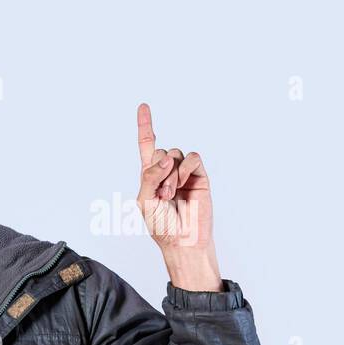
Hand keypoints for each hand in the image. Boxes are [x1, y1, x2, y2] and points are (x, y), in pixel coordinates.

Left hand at [135, 102, 221, 290]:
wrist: (183, 239)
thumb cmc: (160, 225)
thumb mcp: (144, 200)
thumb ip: (149, 176)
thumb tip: (167, 157)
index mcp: (150, 175)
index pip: (147, 145)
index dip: (145, 126)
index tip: (143, 106)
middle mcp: (167, 171)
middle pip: (161, 150)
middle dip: (158, 170)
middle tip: (161, 193)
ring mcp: (184, 172)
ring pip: (176, 154)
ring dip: (171, 173)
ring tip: (171, 194)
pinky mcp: (200, 175)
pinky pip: (193, 158)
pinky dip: (186, 169)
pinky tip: (183, 185)